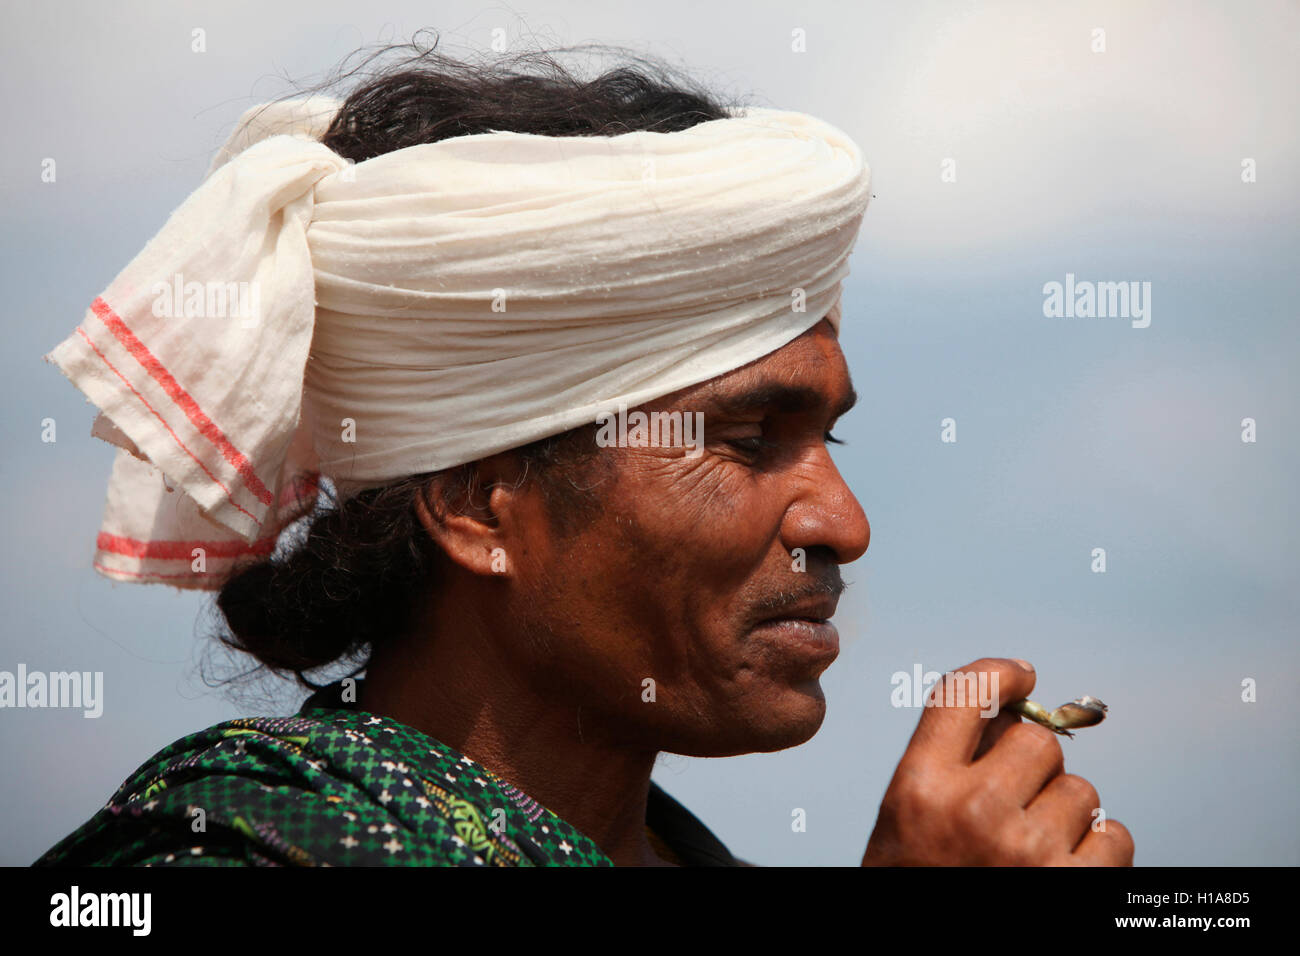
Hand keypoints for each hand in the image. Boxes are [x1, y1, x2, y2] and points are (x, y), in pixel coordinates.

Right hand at [861, 658, 1133, 865]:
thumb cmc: (916, 884)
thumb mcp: (905, 819)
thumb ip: (946, 763)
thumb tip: (1014, 714)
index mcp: (918, 786)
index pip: (965, 693)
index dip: (1000, 672)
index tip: (1022, 676)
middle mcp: (972, 810)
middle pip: (1037, 740)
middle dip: (1034, 766)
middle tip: (1016, 801)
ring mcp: (1027, 851)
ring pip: (1080, 790)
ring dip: (1065, 814)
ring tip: (1031, 850)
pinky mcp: (1074, 888)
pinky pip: (1114, 835)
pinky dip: (1098, 851)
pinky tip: (1064, 871)